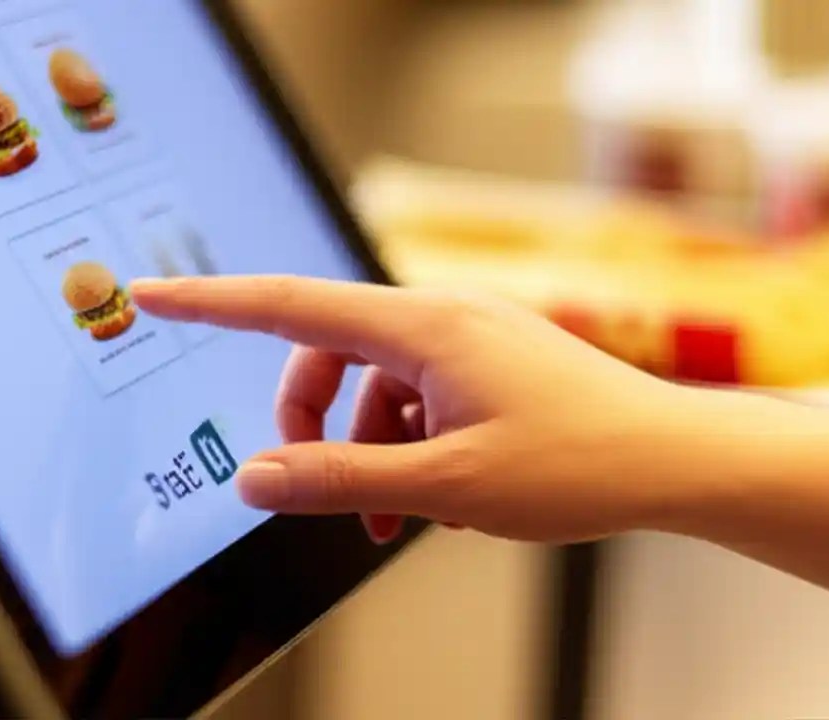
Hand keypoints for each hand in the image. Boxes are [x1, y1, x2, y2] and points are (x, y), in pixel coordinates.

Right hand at [133, 275, 692, 544]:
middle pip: (328, 357)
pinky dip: (406, 447)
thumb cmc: (579, 462)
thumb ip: (341, 480)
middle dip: (309, 426)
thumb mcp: (446, 485)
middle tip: (315, 490)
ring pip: (373, 387)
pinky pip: (417, 397)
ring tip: (396, 518)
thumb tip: (255, 479)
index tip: (151, 297)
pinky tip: (435, 499)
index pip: (289, 305)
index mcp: (422, 326)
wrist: (677, 461)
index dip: (210, 303)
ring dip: (365, 452)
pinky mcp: (489, 364)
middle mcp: (441, 317)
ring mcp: (469, 338)